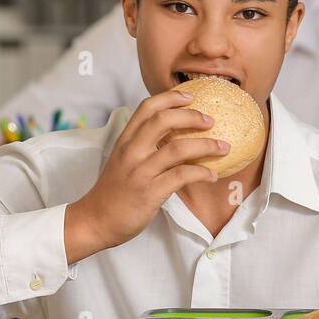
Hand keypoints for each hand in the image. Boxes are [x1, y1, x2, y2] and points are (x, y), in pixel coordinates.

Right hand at [64, 90, 225, 262]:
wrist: (95, 221)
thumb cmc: (113, 192)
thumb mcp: (123, 161)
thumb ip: (144, 146)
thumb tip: (176, 136)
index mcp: (125, 141)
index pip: (147, 107)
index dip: (170, 97)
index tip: (190, 96)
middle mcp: (132, 151)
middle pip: (163, 120)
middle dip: (192, 116)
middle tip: (211, 121)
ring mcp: (141, 171)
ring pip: (178, 148)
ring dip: (206, 146)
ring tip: (223, 147)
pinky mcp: (150, 192)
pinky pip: (182, 176)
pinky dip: (202, 173)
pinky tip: (212, 175)